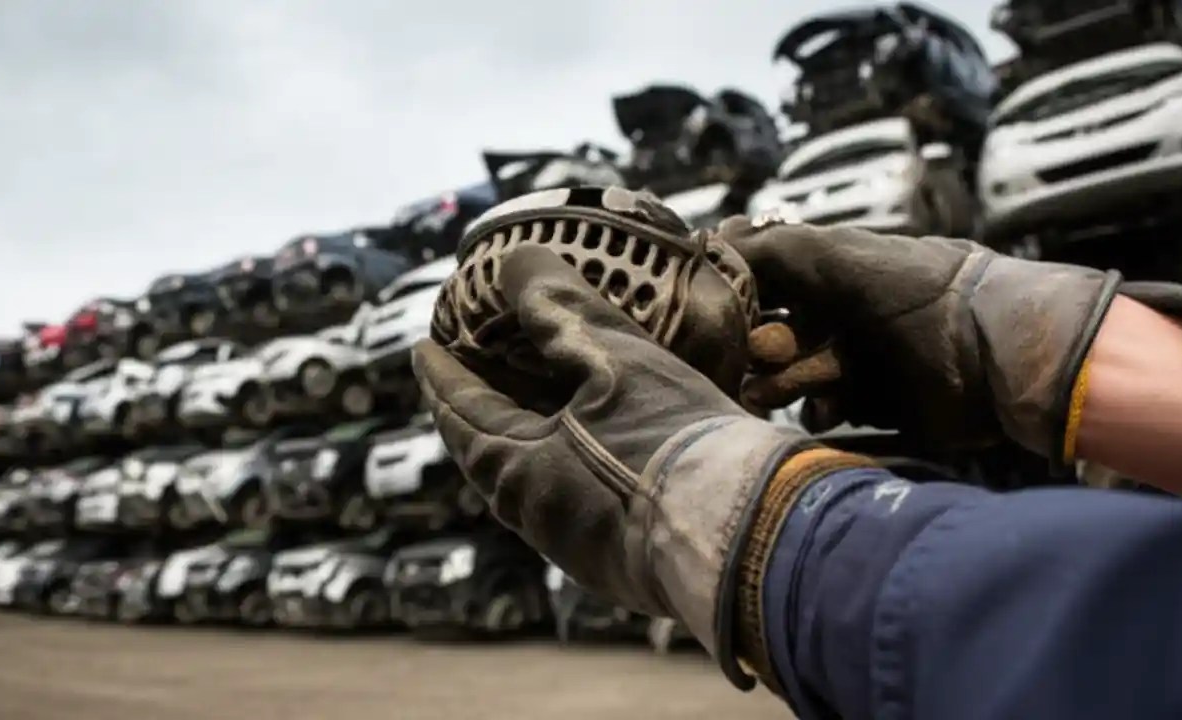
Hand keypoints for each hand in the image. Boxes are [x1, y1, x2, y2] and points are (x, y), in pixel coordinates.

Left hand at [414, 244, 859, 689]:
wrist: (758, 534)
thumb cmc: (677, 443)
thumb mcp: (613, 358)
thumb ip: (559, 307)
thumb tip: (510, 258)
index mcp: (521, 475)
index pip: (463, 415)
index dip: (442, 376)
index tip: (424, 347)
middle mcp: (542, 520)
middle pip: (494, 451)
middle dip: (481, 405)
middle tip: (473, 368)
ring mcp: (586, 548)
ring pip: (539, 479)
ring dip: (530, 434)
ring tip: (536, 399)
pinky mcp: (631, 560)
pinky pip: (582, 500)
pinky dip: (572, 461)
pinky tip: (600, 445)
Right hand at [718, 218, 1120, 466]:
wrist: (994, 349)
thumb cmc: (913, 290)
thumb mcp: (835, 254)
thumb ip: (769, 247)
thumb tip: (708, 242)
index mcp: (827, 276)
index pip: (763, 287)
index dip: (740, 302)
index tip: (723, 316)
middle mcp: (837, 317)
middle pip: (770, 339)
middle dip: (759, 350)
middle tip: (764, 356)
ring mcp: (855, 365)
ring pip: (791, 380)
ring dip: (782, 385)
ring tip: (785, 389)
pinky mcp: (873, 407)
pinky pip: (825, 416)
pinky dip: (819, 413)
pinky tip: (827, 409)